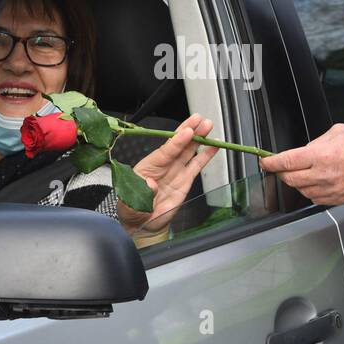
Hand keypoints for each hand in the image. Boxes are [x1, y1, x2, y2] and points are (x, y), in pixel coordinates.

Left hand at [116, 114, 219, 236]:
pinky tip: (214, 147)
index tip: (187, 131)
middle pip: (178, 144)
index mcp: (148, 166)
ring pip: (189, 151)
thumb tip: (150, 184)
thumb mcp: (129, 203)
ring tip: (208, 126)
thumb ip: (140, 193)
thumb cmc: (132, 209)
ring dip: (199, 138)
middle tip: (200, 120)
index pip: (165, 151)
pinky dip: (206, 156)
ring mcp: (175, 171)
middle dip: (189, 131)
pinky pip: (196, 165)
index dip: (176, 141)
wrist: (142, 224)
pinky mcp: (185, 180)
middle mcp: (163, 165)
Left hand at [257, 123, 343, 206]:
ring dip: (298, 182)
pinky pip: (316, 199)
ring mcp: (330, 190)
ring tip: (303, 173)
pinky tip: (316, 183)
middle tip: (283, 168)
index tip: (266, 162)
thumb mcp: (340, 131)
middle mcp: (322, 175)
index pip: (286, 162)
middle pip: (290, 179)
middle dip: (283, 173)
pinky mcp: (338, 199)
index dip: (272, 163)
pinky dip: (311, 192)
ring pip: (302, 190)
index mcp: (320, 155)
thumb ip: (319, 141)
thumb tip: (308, 149)